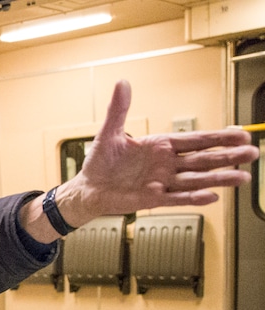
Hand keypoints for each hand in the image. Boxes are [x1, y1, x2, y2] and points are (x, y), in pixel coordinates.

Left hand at [24, 80, 258, 241]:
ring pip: (196, 180)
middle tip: (252, 154)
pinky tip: (211, 197)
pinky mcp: (152, 200)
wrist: (87, 188)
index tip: (240, 134)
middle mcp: (166, 165)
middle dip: (228, 157)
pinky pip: (176, 199)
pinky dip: (193, 198)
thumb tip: (123, 82)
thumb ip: (119, 109)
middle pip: (203, 160)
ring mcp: (162, 182)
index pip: (195, 140)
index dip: (218, 137)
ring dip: (219, 179)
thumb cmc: (100, 162)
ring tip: (242, 177)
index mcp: (161, 146)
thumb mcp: (109, 133)